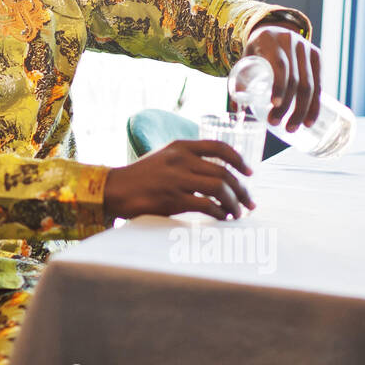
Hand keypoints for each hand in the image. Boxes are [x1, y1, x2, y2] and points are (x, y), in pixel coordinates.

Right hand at [103, 140, 254, 222]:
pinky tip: (221, 218)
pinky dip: (219, 213)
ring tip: (237, 213)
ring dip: (234, 203)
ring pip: (219, 188)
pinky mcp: (173, 199)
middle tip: (249, 203)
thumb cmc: (139, 177)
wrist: (114, 189)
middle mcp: (180, 159)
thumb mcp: (163, 158)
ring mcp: (177, 179)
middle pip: (224, 172)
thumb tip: (216, 176)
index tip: (250, 173)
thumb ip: (186, 160)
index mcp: (180, 146)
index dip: (239, 160)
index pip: (219, 147)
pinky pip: (206, 205)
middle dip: (242, 190)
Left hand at [243, 25, 321, 131]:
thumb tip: (236, 109)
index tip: (274, 105)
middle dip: (288, 105)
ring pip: (310, 84)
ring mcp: (307, 49)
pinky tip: (309, 120)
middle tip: (276, 124)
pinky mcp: (317, 57)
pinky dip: (315, 104)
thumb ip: (239, 80)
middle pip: (296, 79)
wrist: (275, 31)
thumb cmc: (257, 50)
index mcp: (271, 41)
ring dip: (303, 110)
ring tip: (292, 128)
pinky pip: (319, 84)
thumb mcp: (246, 58)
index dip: (279, 86)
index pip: (279, 66)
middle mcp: (291, 43)